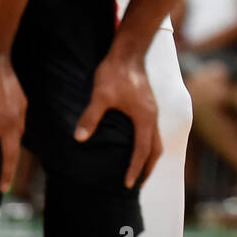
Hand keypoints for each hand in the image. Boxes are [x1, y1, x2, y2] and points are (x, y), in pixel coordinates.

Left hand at [74, 50, 161, 188]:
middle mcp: (152, 116)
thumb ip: (91, 117)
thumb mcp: (101, 95)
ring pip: (156, 140)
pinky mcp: (148, 104)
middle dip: (148, 168)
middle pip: (156, 149)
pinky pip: (152, 131)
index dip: (134, 169)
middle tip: (138, 185)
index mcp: (144, 119)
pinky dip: (148, 144)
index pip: (142, 151)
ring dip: (149, 156)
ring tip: (141, 170)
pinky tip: (137, 144)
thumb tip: (80, 138)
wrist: (128, 51)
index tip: (126, 185)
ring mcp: (152, 110)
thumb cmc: (115, 73)